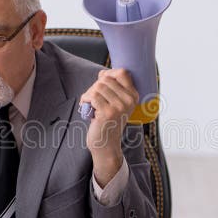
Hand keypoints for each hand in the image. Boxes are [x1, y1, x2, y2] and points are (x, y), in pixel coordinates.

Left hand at [80, 69, 137, 186]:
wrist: (106, 144)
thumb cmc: (107, 121)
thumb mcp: (115, 103)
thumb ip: (112, 88)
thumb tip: (103, 73)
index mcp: (133, 96)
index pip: (122, 72)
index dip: (108, 74)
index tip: (102, 84)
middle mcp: (129, 100)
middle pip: (105, 79)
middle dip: (94, 87)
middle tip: (93, 100)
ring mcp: (119, 107)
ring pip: (97, 87)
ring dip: (89, 95)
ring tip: (91, 105)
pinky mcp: (108, 113)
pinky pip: (92, 96)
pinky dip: (85, 100)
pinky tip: (87, 108)